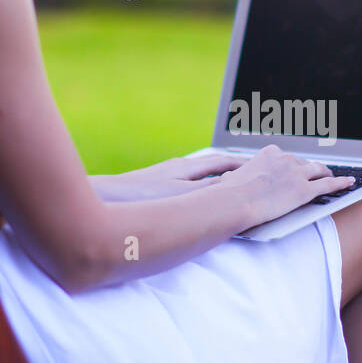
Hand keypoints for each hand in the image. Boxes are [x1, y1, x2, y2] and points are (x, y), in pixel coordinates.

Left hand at [90, 154, 243, 202]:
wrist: (100, 198)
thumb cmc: (140, 197)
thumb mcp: (183, 196)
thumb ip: (210, 191)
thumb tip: (237, 184)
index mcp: (188, 168)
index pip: (224, 162)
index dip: (244, 164)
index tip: (261, 165)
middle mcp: (177, 169)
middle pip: (212, 166)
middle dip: (232, 169)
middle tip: (249, 172)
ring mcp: (162, 177)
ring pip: (197, 176)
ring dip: (213, 181)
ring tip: (226, 185)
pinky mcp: (149, 187)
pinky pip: (183, 186)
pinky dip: (195, 190)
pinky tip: (190, 200)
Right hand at [219, 144, 354, 225]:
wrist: (235, 202)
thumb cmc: (229, 194)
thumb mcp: (232, 177)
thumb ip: (237, 175)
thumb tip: (227, 178)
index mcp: (270, 153)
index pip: (287, 157)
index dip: (294, 165)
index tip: (295, 169)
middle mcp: (286, 159)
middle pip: (304, 163)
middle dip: (311, 168)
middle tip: (317, 173)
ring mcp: (297, 174)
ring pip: (319, 171)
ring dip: (327, 173)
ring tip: (332, 176)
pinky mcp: (305, 190)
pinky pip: (329, 185)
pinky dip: (341, 182)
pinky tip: (349, 182)